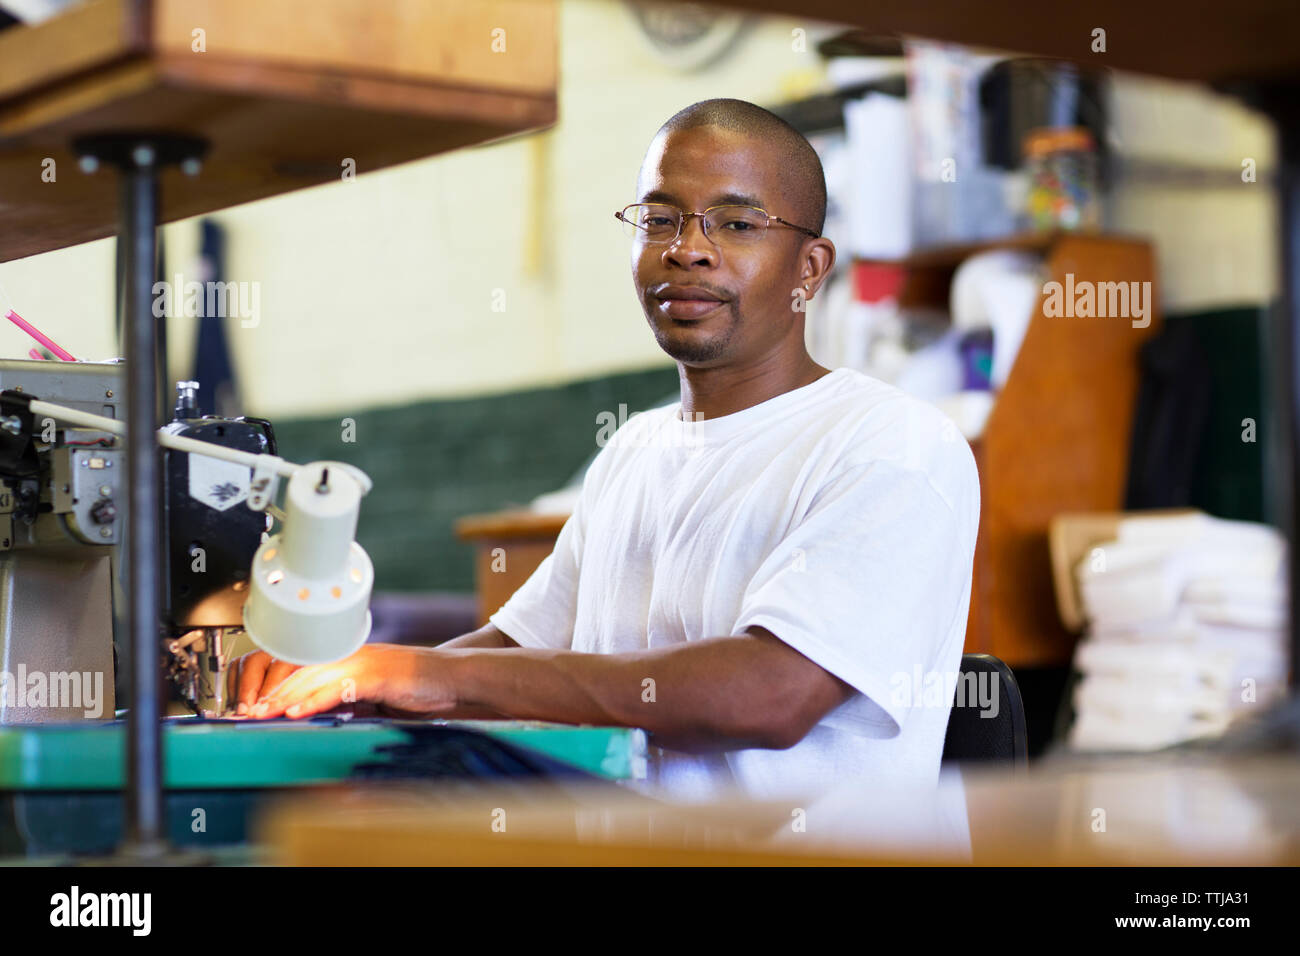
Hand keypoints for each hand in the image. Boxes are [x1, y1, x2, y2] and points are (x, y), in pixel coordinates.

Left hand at [232, 644, 458, 719]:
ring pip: (313, 677)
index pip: (301, 667)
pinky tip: (297, 712)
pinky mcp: (377, 675)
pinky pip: (339, 687)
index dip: (275, 686)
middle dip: (270, 694)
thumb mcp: (372, 697)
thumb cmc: (417, 688)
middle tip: (246, 714)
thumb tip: (315, 716)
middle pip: (301, 670)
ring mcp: (363, 662)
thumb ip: (345, 701)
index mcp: (347, 657)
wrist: (454, 678)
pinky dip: (315, 700)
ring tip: (262, 714)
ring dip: (284, 698)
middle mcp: (351, 655)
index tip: (255, 707)